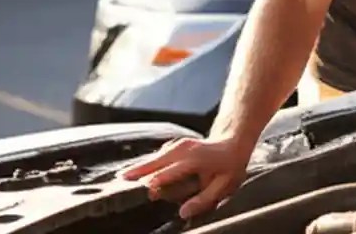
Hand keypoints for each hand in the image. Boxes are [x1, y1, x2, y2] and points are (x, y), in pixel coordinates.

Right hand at [118, 135, 253, 218]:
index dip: (158, 180)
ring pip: (155, 157)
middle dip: (140, 170)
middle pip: (157, 161)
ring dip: (140, 166)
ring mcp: (179, 145)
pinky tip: (136, 170)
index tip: (146, 188)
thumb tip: (183, 213)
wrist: (232, 141)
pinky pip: (158, 155)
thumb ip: (203, 200)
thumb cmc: (229, 166)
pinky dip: (147, 162)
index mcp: (195, 160)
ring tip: (123, 176)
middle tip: (123, 179)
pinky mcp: (175, 145)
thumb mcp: (224, 186)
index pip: (172, 171)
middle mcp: (184, 150)